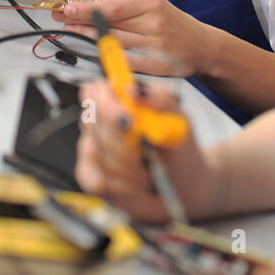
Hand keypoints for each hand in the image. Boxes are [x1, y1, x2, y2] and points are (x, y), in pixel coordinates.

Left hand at [54, 0, 201, 76]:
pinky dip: (108, 57)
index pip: (111, 7)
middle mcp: (153, 23)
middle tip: (62, 17)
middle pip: (110, 23)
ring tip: (71, 32)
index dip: (86, 8)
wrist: (203, 46)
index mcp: (151, 4)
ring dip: (89, 37)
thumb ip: (119, 1)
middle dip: (81, 20)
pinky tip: (92, 53)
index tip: (68, 6)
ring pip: (114, 41)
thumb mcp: (151, 5)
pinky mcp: (156, 65)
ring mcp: (154, 45)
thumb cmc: (174, 25)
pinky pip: (126, 61)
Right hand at [76, 78, 212, 221]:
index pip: (94, 91)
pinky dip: (121, 185)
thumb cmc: (179, 148)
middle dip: (124, 142)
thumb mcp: (180, 121)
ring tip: (150, 170)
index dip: (106, 104)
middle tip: (149, 153)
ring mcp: (91, 148)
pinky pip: (94, 178)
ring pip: (96, 152)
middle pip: (92, 122)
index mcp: (120, 100)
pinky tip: (136, 185)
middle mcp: (100, 121)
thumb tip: (132, 89)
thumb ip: (160, 100)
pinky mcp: (90, 175)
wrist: (184, 184)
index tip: (129, 121)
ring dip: (129, 167)